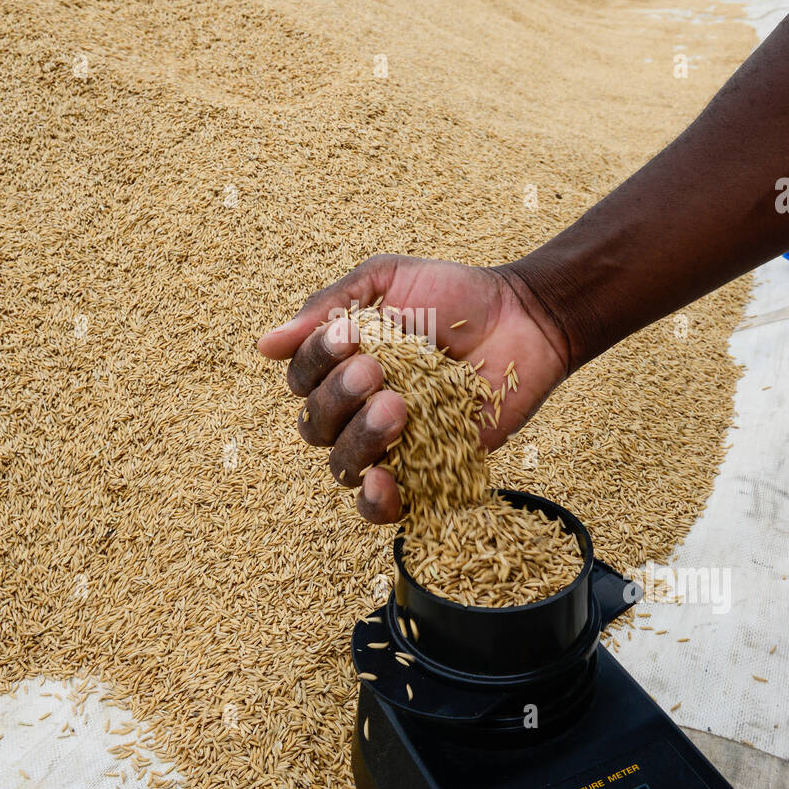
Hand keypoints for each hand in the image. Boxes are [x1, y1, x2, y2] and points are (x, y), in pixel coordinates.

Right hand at [257, 255, 568, 523]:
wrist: (523, 319)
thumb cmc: (454, 294)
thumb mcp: (386, 280)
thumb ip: (329, 305)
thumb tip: (266, 344)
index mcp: (340, 367)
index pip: (301, 380)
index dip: (315, 362)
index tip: (349, 334)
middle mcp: (357, 410)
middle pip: (315, 426)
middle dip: (337, 399)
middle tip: (377, 370)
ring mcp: (392, 445)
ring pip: (343, 465)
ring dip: (359, 439)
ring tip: (396, 408)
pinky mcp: (429, 472)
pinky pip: (384, 508)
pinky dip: (377, 501)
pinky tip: (386, 479)